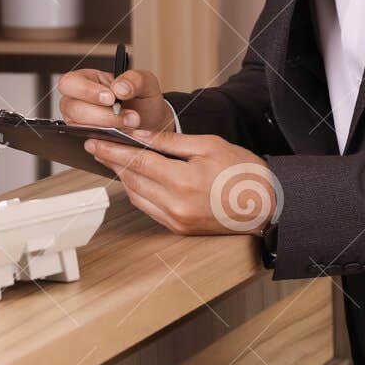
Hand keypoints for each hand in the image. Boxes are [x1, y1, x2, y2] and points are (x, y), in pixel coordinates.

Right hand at [57, 67, 175, 132]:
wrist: (152, 123)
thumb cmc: (144, 100)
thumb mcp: (146, 83)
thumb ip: (134, 79)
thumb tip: (119, 88)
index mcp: (86, 79)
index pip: (70, 82)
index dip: (86, 91)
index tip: (111, 98)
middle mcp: (77, 100)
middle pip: (72, 108)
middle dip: (102, 114)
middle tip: (126, 115)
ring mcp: (79, 121)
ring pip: (77, 126)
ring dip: (105, 127)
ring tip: (129, 124)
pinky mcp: (86, 137)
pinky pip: (87, 140)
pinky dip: (106, 139)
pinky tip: (121, 134)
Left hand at [83, 128, 280, 234]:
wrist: (270, 205)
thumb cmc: (243, 171)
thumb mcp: (208, 145)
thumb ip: (170, 141)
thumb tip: (138, 135)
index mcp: (183, 181)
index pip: (137, 161)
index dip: (112, 150)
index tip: (94, 141)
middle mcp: (176, 205)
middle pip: (132, 179)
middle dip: (112, 162)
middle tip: (96, 146)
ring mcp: (177, 220)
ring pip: (136, 196)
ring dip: (122, 178)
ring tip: (111, 159)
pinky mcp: (179, 229)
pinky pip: (148, 209)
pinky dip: (137, 193)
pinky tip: (133, 179)